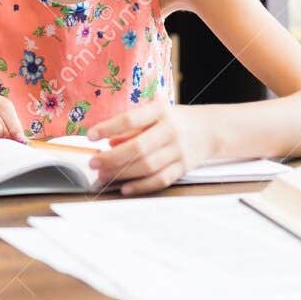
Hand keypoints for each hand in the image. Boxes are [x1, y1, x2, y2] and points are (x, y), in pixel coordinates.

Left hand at [86, 103, 212, 195]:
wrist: (210, 129)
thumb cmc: (174, 119)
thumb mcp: (155, 113)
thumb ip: (132, 127)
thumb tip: (108, 143)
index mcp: (160, 111)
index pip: (131, 119)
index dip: (108, 128)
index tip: (90, 135)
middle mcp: (170, 131)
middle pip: (138, 147)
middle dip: (111, 157)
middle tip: (93, 162)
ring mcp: (179, 151)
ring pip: (147, 166)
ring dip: (122, 173)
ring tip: (103, 176)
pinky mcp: (183, 168)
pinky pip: (160, 180)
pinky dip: (141, 186)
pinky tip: (125, 188)